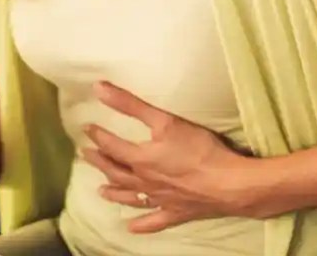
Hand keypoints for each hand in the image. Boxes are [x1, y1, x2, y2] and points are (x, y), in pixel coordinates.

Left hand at [82, 81, 256, 233]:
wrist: (228, 184)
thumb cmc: (199, 149)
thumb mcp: (164, 120)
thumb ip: (131, 105)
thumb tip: (99, 88)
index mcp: (140, 159)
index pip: (112, 147)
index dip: (99, 136)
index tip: (87, 129)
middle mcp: (145, 182)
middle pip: (116, 172)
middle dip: (100, 162)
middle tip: (87, 156)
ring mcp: (160, 200)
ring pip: (131, 197)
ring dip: (114, 193)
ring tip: (101, 191)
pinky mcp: (176, 213)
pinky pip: (154, 221)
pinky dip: (141, 225)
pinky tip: (131, 228)